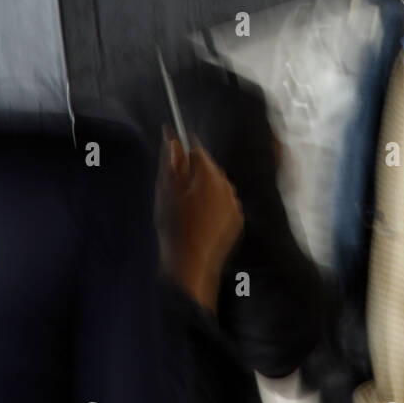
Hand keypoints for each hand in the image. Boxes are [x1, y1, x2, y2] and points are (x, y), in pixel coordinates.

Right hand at [155, 133, 243, 312]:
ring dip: (204, 188)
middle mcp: (226, 185)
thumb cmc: (174, 227)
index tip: (175, 157)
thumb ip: (170, 161)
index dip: (184, 152)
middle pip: (209, 166)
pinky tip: (199, 219)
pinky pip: (224, 202)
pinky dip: (214, 205)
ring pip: (217, 184)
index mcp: (208, 175)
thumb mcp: (166, 191)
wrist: (190, 265)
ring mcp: (234, 203)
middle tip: (177, 189)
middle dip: (194, 172)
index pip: (197, 149)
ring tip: (187, 208)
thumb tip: (171, 137)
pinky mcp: (237, 219)